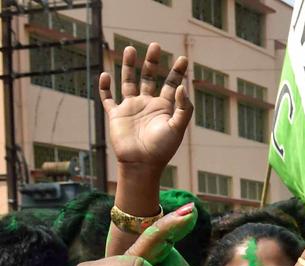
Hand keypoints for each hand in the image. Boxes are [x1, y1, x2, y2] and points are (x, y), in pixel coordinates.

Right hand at [100, 44, 191, 173]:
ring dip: (128, 66)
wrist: (142, 164)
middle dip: (152, 62)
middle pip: (149, 77)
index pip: (171, 84)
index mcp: (164, 107)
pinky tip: (105, 74)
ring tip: (130, 49)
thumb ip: (182, 108)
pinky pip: (108, 98)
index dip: (177, 72)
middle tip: (155, 45)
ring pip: (128, 81)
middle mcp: (147, 104)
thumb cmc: (162, 149)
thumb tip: (181, 86)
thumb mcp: (177, 127)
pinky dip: (105, 87)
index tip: (183, 59)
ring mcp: (131, 108)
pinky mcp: (116, 115)